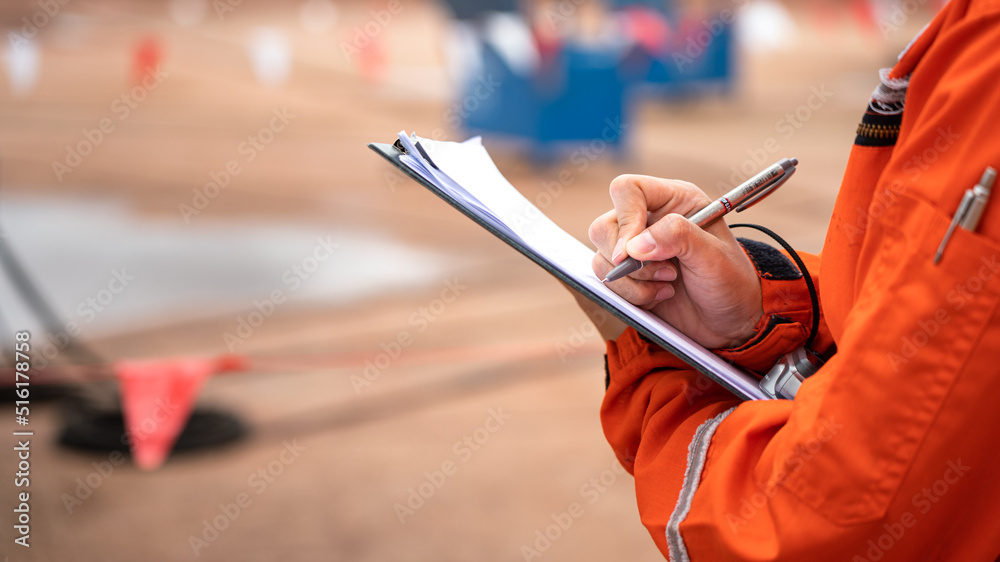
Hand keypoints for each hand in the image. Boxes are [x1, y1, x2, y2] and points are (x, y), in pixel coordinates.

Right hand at [588, 174, 763, 348]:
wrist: (730, 320)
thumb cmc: (730, 281)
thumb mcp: (714, 256)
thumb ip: (678, 237)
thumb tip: (633, 245)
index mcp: (673, 201)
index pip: (628, 190)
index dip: (626, 218)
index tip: (633, 251)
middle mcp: (648, 220)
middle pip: (604, 227)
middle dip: (630, 260)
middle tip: (667, 273)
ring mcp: (635, 250)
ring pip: (602, 258)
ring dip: (632, 282)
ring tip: (668, 287)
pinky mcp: (627, 276)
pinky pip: (606, 281)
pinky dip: (630, 295)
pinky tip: (658, 297)